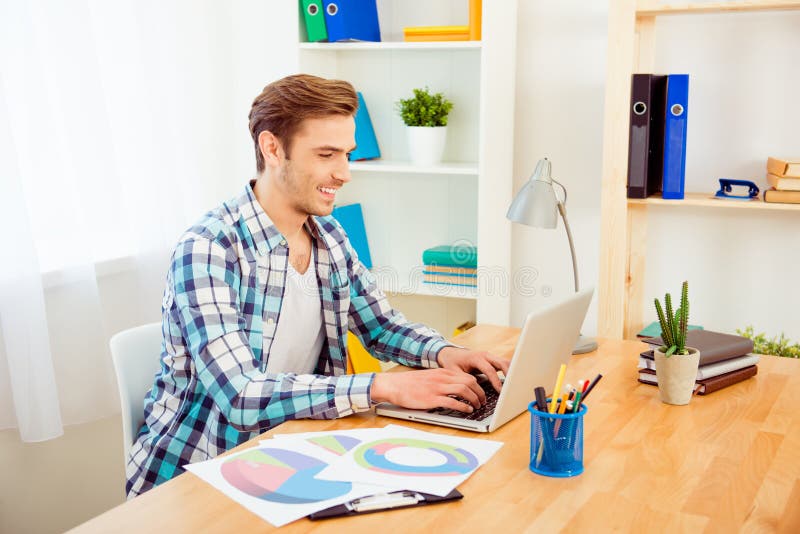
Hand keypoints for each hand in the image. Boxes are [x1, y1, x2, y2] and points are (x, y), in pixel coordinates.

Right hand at [371, 368, 485, 412]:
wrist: (393, 385)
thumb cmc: (409, 384)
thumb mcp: (429, 377)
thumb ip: (442, 381)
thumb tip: (454, 389)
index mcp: (442, 372)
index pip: (467, 376)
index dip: (478, 385)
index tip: (481, 393)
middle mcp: (442, 378)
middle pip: (469, 382)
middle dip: (480, 392)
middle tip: (483, 401)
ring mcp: (437, 388)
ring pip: (464, 390)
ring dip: (474, 399)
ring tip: (477, 406)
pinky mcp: (431, 399)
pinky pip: (452, 402)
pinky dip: (463, 406)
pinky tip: (467, 410)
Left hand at [436, 346, 509, 392]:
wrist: (451, 354)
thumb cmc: (452, 363)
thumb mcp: (454, 372)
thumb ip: (464, 379)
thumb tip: (474, 390)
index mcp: (476, 358)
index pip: (489, 369)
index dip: (496, 381)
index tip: (501, 391)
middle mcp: (485, 355)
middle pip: (502, 363)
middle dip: (509, 374)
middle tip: (512, 387)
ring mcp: (490, 356)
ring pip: (505, 362)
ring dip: (510, 372)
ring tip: (514, 385)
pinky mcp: (492, 360)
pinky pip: (503, 364)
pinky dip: (508, 371)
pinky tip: (511, 381)